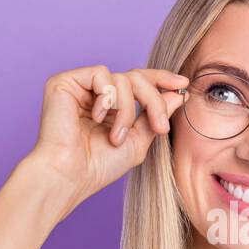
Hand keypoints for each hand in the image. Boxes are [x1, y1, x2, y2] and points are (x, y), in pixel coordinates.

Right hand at [25, 65, 187, 212]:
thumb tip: (178, 94)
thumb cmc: (97, 167)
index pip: (138, 83)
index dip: (161, 80)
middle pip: (136, 77)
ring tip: (116, 137)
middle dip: (153, 101)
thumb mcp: (137, 142)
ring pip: (122, 77)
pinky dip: (107, 97)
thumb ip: (156, 116)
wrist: (69, 175)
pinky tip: (97, 117)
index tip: (183, 85)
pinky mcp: (65, 82)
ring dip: (127, 109)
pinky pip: (101, 73)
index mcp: (110, 107)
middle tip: (160, 127)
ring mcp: (79, 87)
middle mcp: (94, 94)